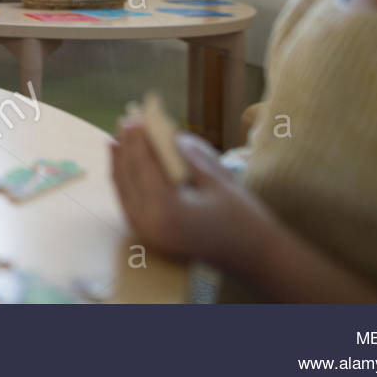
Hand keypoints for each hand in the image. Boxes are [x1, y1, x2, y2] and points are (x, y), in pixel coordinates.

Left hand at [110, 118, 268, 267]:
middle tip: (124, 120)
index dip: (138, 139)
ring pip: (124, 193)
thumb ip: (188, 156)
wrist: (258, 261)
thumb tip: (164, 133)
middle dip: (126, 148)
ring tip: (119, 139)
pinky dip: (127, 184)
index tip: (134, 115)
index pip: (143, 167)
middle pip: (128, 179)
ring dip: (121, 165)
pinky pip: (131, 206)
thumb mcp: (218, 180)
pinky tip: (126, 167)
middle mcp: (150, 227)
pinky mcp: (152, 240)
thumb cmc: (245, 219)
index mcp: (168, 212)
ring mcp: (148, 237)